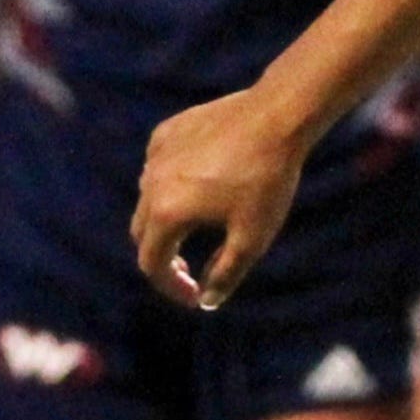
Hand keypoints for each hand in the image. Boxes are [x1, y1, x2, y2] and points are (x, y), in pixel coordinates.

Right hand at [133, 85, 307, 309]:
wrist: (276, 118)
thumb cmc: (267, 181)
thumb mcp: (252, 238)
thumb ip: (225, 274)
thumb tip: (206, 301)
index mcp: (167, 213)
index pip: (152, 264)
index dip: (171, 287)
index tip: (194, 296)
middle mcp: (150, 183)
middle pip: (143, 234)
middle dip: (163, 258)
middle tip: (190, 272)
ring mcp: (155, 155)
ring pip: (147, 200)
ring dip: (164, 223)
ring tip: (196, 229)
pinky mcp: (166, 132)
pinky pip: (157, 169)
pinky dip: (168, 188)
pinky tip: (198, 188)